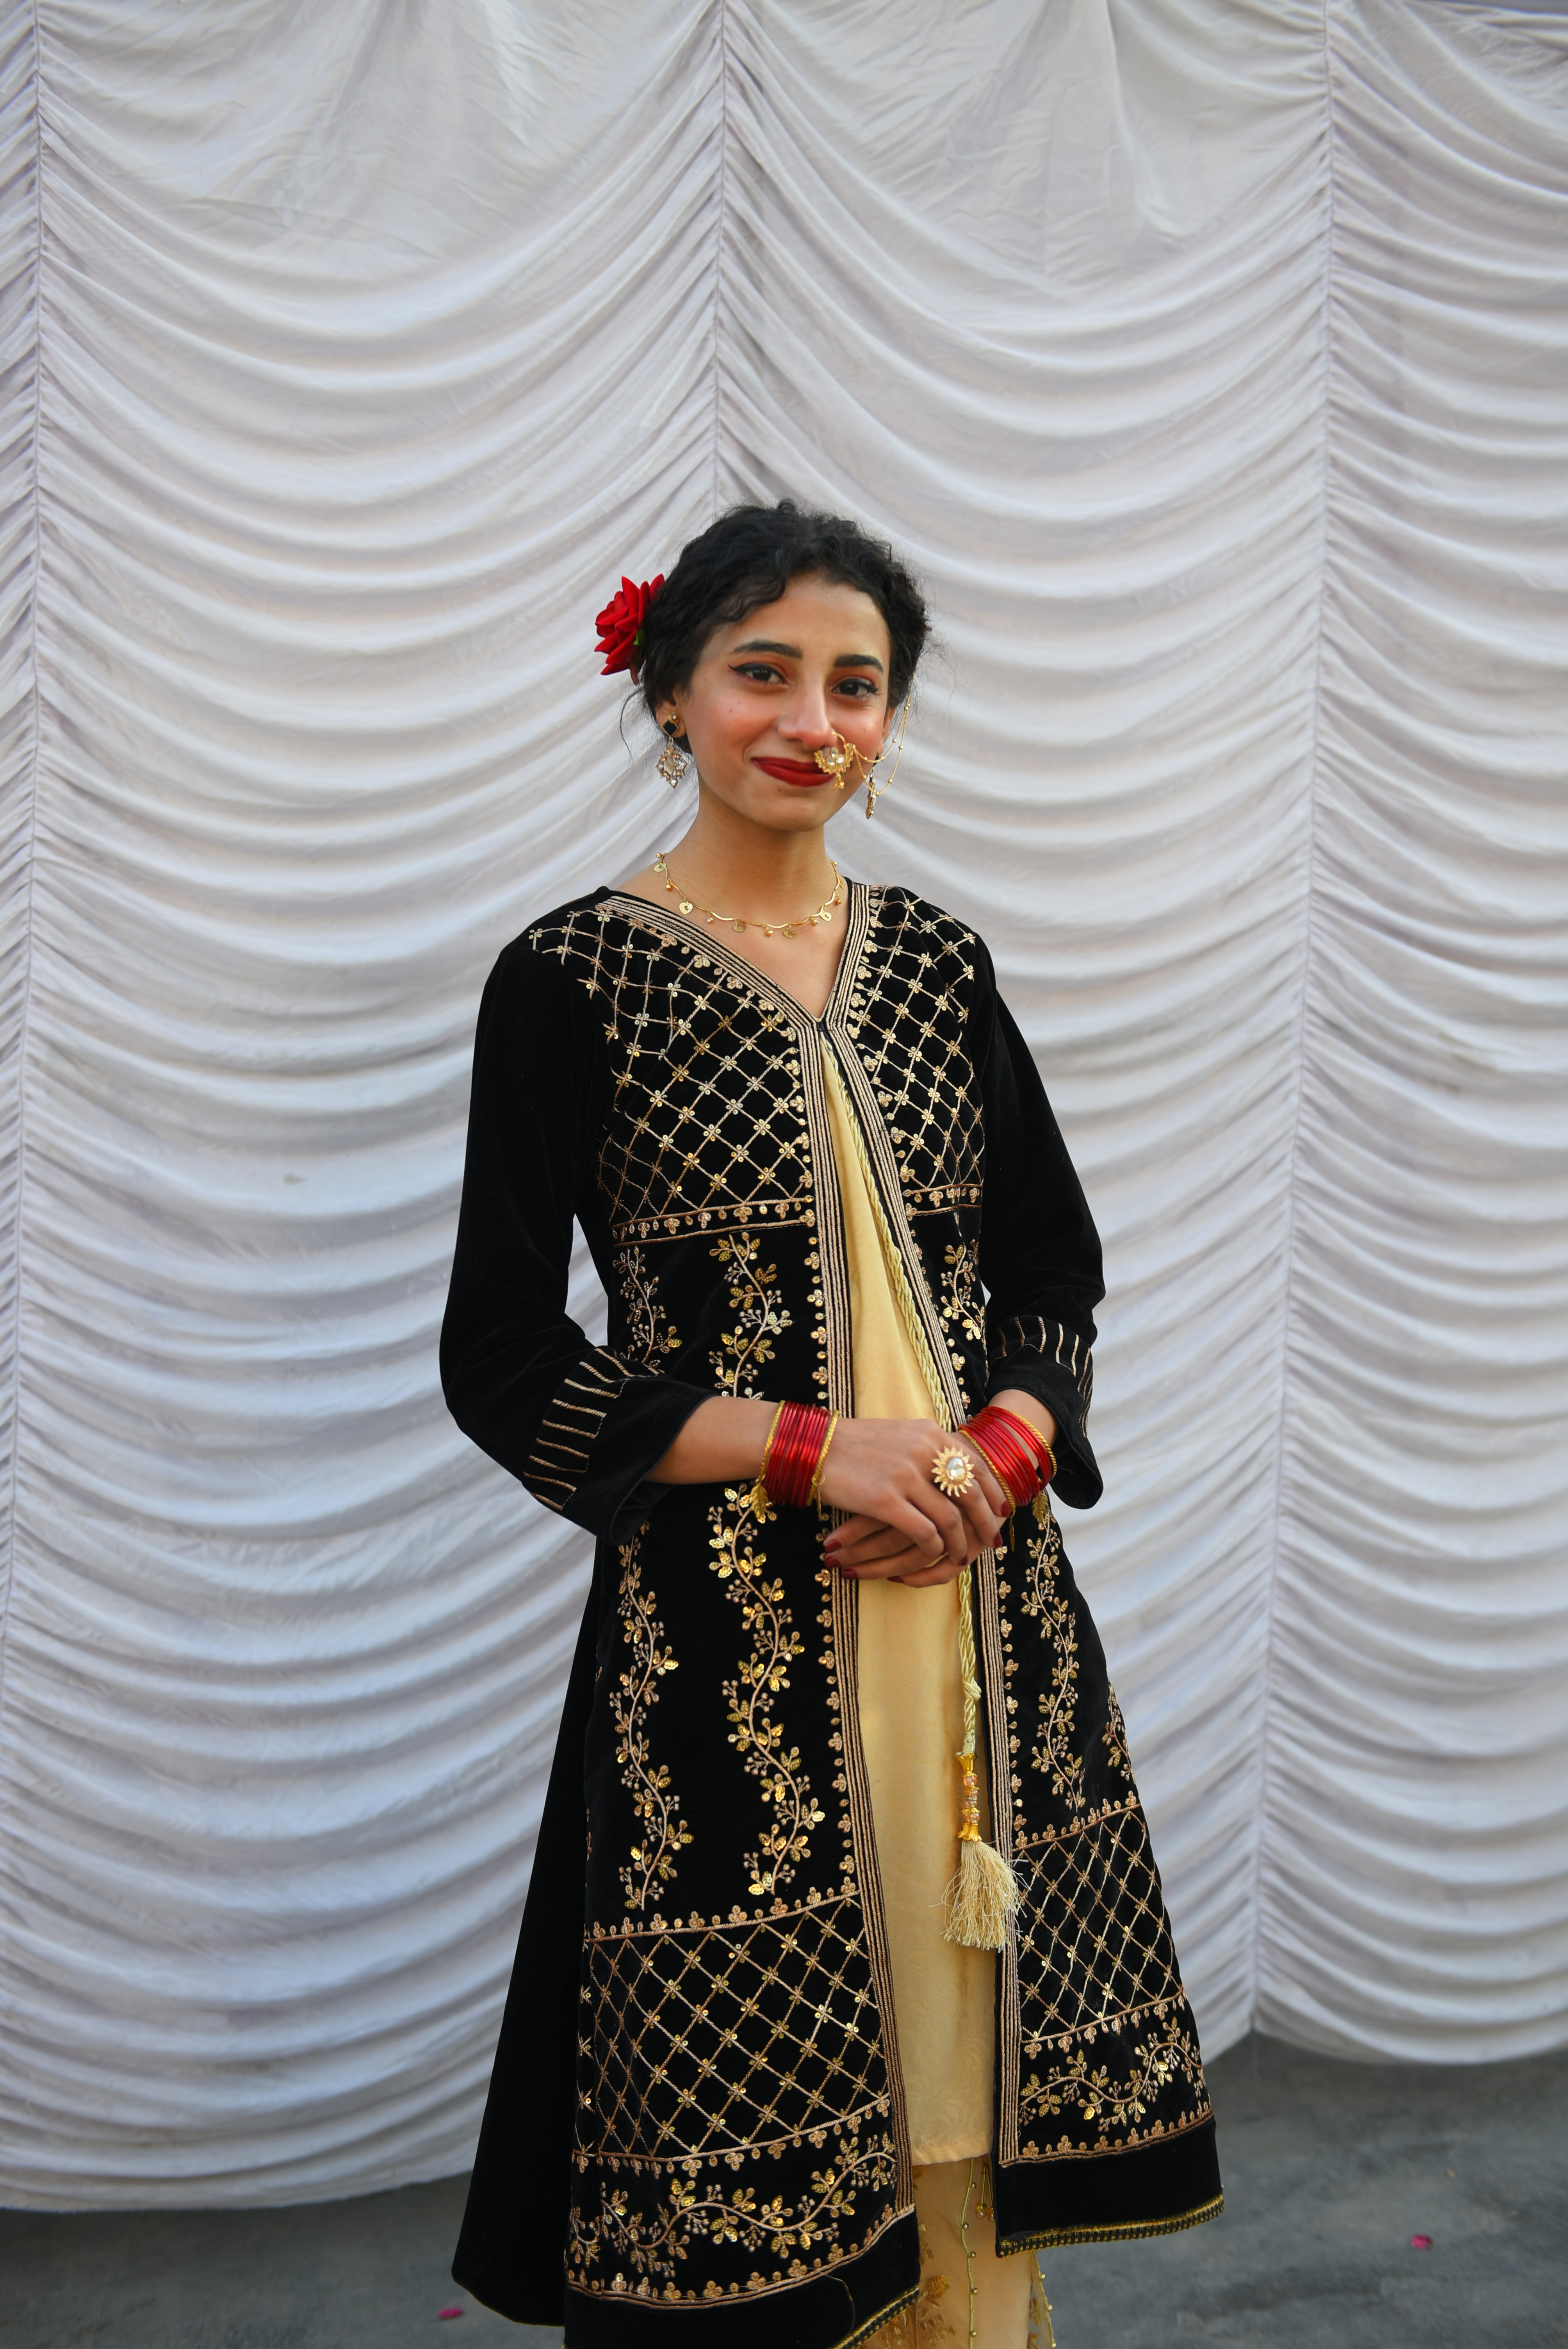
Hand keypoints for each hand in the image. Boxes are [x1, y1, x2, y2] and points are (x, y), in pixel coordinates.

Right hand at [816, 1418, 1006, 1587]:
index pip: (976, 1467)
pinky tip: (932, 1554)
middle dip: (985, 1522)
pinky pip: (924, 1533)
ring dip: (959, 1542)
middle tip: (992, 1540)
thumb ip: (928, 1449)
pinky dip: (933, 1548)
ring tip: (961, 1556)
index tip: (999, 1511)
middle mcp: (924, 1452)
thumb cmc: (855, 1444)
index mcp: (930, 1434)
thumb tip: (956, 1471)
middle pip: (970, 1495)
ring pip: (950, 1519)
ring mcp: (905, 1476)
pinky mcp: (886, 1501)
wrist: (814, 1446)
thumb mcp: (900, 1435)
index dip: (992, 1493)